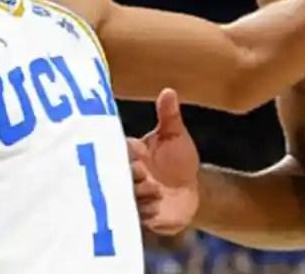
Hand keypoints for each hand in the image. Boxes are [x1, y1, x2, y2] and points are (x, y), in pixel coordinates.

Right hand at [128, 89, 199, 235]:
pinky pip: (133, 214)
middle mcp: (124, 174)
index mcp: (129, 152)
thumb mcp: (175, 136)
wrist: (189, 192)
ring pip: (124, 195)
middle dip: (131, 174)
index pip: (116, 150)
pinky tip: (158, 205)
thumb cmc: (179, 160)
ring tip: (156, 189)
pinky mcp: (135, 214)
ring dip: (141, 193)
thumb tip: (168, 90)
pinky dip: (146, 210)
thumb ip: (169, 116)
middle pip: (116, 175)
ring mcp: (129, 195)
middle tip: (144, 172)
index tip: (137, 155)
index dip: (125, 154)